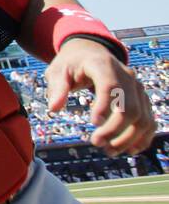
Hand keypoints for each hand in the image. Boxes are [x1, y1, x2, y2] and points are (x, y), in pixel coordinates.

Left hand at [46, 38, 156, 156]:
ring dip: (129, 138)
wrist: (91, 52)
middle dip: (115, 130)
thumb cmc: (72, 63)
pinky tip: (128, 150)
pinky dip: (142, 138)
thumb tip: (54, 108)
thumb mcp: (57, 71)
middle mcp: (126, 76)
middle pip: (130, 107)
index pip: (110, 86)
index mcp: (103, 65)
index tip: (93, 123)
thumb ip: (57, 88)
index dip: (104, 106)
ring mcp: (137, 89)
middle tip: (96, 143)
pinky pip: (149, 121)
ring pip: (143, 118)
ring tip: (109, 151)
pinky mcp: (142, 100)